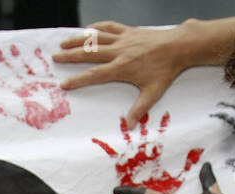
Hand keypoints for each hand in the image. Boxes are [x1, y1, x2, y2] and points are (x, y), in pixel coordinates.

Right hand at [54, 21, 195, 127]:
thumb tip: (131, 126)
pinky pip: (109, 26)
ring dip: (78, 39)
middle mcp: (119, 51)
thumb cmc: (166, 70)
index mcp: (122, 68)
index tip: (64, 83)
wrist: (178, 46)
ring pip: (95, 37)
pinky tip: (87, 29)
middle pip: (89, 53)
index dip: (78, 79)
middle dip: (71, 55)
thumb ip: (140, 109)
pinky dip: (97, 27)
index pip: (95, 75)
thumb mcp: (153, 92)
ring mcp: (123, 39)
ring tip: (63, 42)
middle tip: (55, 57)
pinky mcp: (128, 31)